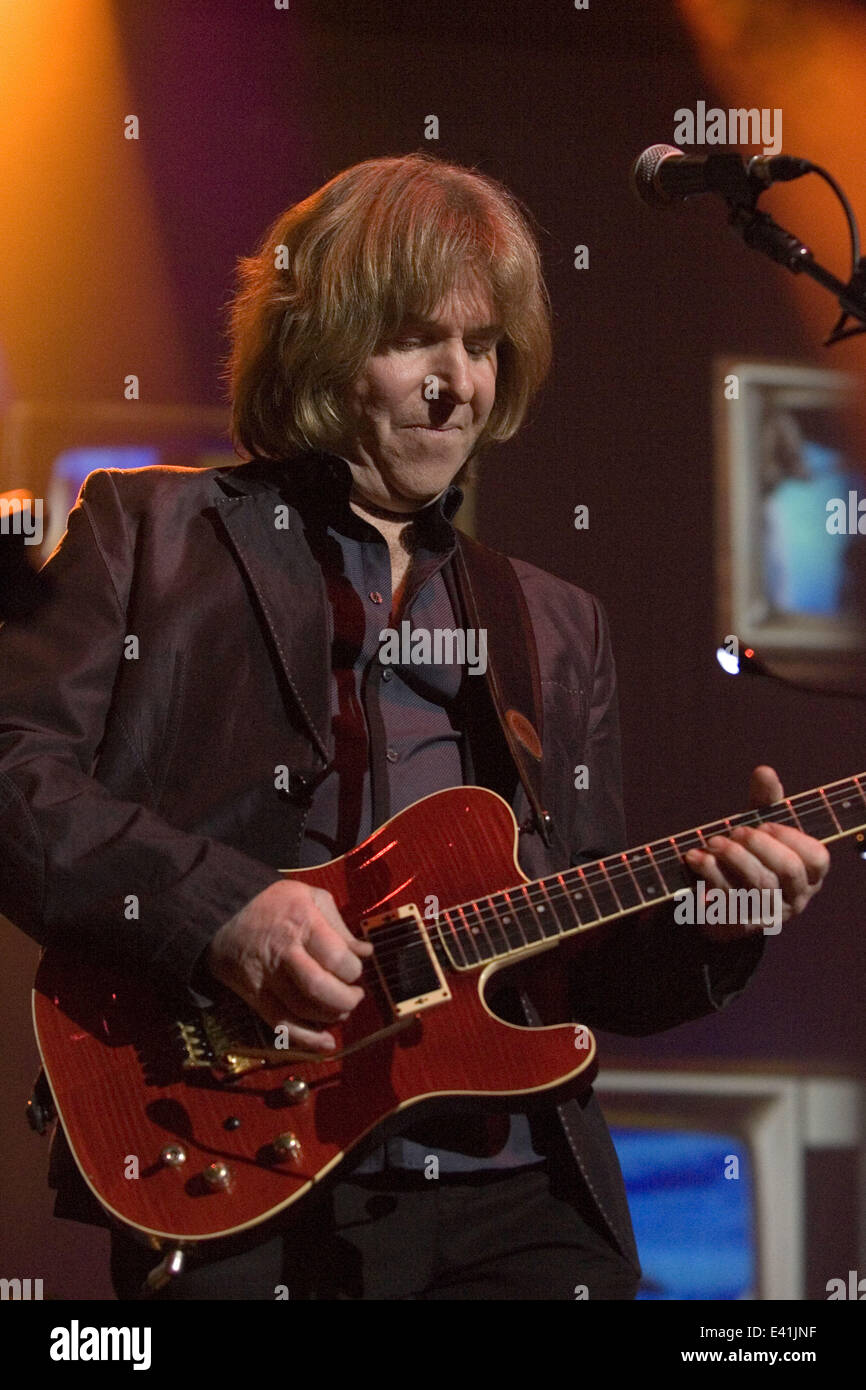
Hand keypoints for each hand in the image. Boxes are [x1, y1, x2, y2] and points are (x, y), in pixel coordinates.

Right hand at [206, 880, 373, 1050]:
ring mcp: (267, 978)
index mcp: (301, 924)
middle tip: (355, 995)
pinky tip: (326, 1043)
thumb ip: (339, 925)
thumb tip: (365, 952)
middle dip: (346, 999)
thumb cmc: (273, 903)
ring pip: (302, 1010)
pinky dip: (306, 1040)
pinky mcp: (255, 997)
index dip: (354, 970)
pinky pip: (282, 1026)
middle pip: (319, 988)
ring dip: (330, 1016)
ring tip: (341, 1008)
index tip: (355, 968)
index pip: (336, 958)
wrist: (222, 915)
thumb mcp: (310, 897)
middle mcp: (284, 954)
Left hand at [683, 765, 829, 941]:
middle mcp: (795, 899)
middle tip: (735, 830)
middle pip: (787, 870)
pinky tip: (696, 860)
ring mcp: (768, 915)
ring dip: (733, 858)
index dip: (791, 837)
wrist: (714, 898)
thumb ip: (765, 801)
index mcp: (809, 876)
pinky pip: (728, 902)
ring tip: (712, 841)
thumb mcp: (759, 826)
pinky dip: (710, 877)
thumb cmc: (747, 855)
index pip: (817, 858)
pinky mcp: (740, 926)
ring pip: (758, 886)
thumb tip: (764, 771)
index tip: (765, 823)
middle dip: (759, 844)